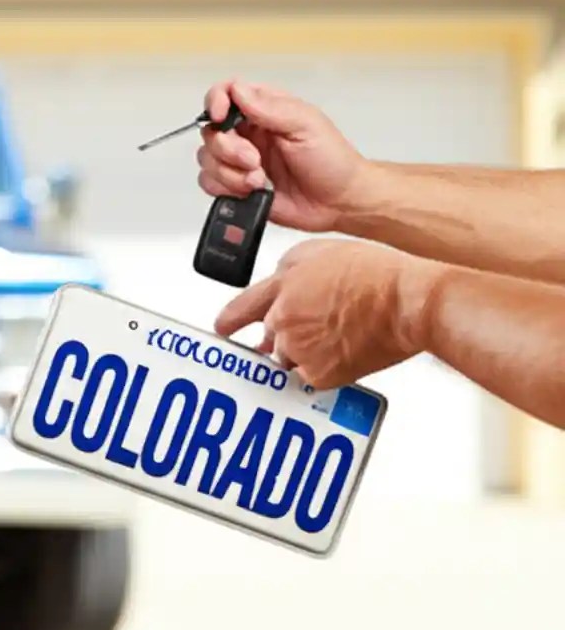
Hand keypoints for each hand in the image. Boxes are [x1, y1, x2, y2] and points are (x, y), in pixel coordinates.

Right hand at [198, 80, 371, 232]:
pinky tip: (252, 191)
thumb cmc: (332, 161)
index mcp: (264, 110)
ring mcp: (240, 162)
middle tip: (254, 160)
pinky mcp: (236, 187)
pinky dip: (227, 189)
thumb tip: (238, 91)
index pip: (226, 93)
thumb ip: (270, 107)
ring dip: (230, 174)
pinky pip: (210, 184)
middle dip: (228, 149)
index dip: (216, 102)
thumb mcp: (306, 124)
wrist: (337, 203)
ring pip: (207, 160)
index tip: (221, 116)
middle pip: (210, 132)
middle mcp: (248, 134)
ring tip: (259, 180)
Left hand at [214, 239, 441, 388]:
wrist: (407, 302)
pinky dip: (321, 369)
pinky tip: (344, 353)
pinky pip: (309, 377)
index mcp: (283, 286)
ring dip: (303, 352)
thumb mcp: (325, 251)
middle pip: (270, 335)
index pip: (242, 307)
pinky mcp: (318, 373)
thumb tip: (283, 281)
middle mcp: (284, 319)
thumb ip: (293, 268)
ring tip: (337, 339)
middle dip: (283, 334)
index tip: (223, 328)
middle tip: (310, 330)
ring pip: (288, 357)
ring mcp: (299, 348)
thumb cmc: (379, 275)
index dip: (231, 320)